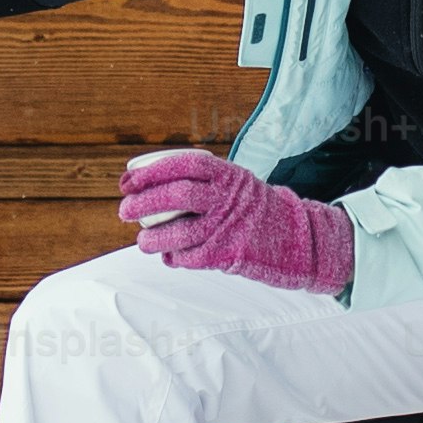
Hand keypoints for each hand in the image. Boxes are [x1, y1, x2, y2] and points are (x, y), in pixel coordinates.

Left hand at [119, 148, 352, 296]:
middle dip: (144, 203)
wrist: (298, 239)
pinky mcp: (230, 254)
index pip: (183, 164)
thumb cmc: (257, 211)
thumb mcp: (236, 184)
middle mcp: (229, 198)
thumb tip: (149, 187)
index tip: (127, 181)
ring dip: (154, 238)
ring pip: (180, 232)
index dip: (150, 172)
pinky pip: (192, 257)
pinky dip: (175, 258)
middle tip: (124, 211)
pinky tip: (169, 256)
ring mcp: (230, 227)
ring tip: (142, 241)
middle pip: (178, 195)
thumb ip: (204, 183)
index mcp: (228, 175)